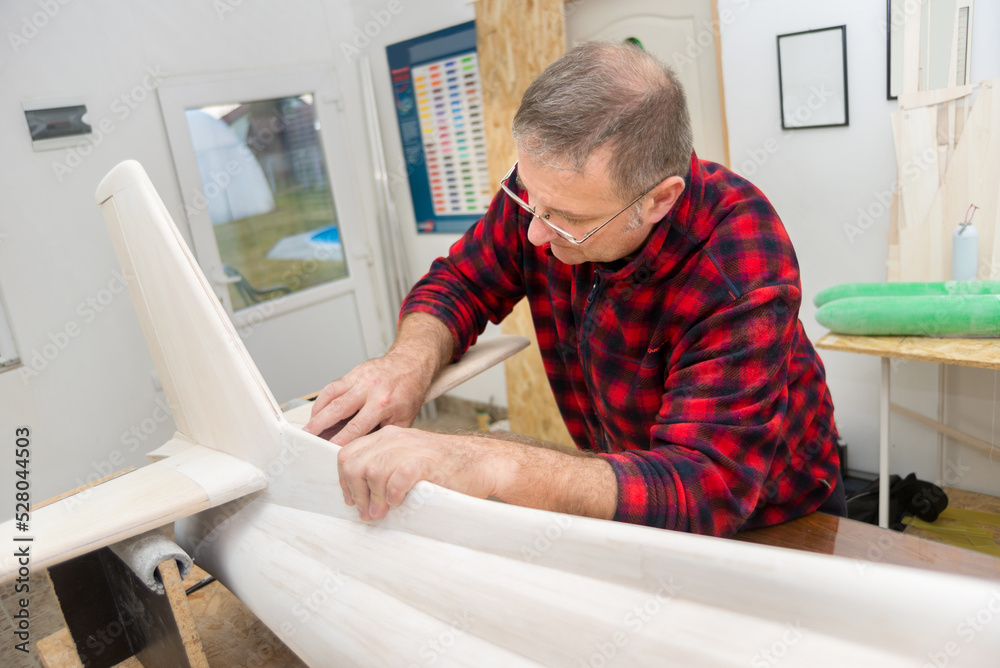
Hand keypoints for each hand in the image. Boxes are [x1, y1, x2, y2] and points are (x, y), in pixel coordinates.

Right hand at [304, 352, 434, 443]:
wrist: (412, 364)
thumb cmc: (409, 393)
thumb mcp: (403, 419)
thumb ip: (383, 433)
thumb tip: (363, 449)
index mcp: (384, 403)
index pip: (356, 426)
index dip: (340, 439)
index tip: (328, 449)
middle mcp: (370, 389)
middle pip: (338, 409)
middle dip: (320, 426)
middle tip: (307, 438)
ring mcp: (360, 378)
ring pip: (331, 396)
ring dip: (317, 412)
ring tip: (308, 427)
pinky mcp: (354, 372)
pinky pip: (333, 386)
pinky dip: (322, 400)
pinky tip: (317, 411)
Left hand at [337, 426, 503, 520]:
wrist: (480, 463)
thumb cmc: (445, 467)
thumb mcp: (409, 459)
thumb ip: (385, 467)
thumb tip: (360, 493)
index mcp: (388, 437)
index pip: (348, 452)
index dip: (344, 480)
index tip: (351, 499)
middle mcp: (396, 438)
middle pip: (355, 462)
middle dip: (355, 491)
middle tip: (366, 511)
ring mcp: (412, 449)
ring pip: (373, 471)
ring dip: (374, 498)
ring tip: (381, 513)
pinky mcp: (427, 462)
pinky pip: (398, 477)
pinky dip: (394, 494)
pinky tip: (399, 502)